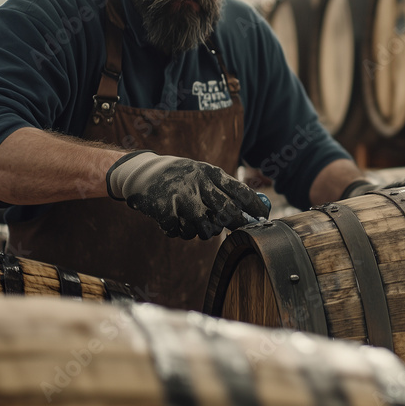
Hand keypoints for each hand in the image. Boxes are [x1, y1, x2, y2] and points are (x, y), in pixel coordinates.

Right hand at [106, 151, 268, 238]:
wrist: (140, 174)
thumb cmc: (178, 176)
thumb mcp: (201, 173)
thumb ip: (224, 188)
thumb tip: (255, 207)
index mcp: (208, 172)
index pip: (240, 191)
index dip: (255, 207)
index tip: (264, 217)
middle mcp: (197, 183)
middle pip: (227, 213)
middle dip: (234, 224)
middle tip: (234, 227)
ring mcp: (181, 198)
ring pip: (205, 229)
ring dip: (201, 230)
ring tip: (192, 219)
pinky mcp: (165, 211)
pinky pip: (182, 233)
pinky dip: (179, 231)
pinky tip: (174, 220)